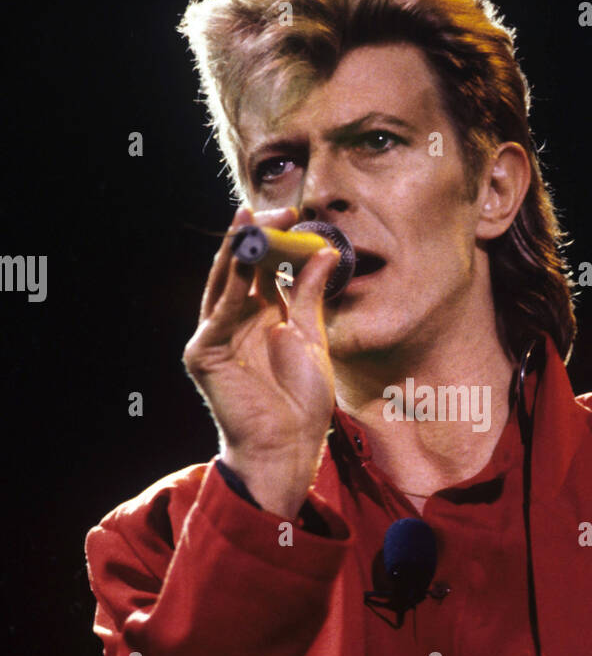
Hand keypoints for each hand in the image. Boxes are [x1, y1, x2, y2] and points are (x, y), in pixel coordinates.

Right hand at [183, 205, 339, 516]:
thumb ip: (310, 294)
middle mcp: (231, 321)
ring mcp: (213, 336)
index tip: (296, 213)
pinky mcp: (204, 354)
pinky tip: (242, 260)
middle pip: (239, 268)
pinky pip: (219, 314)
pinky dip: (231, 287)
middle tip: (276, 209)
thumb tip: (324, 252)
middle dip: (256, 237)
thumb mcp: (311, 336)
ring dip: (239, 251)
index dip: (274, 239)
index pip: (259, 266)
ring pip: (224, 283)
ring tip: (253, 220)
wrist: (288, 446)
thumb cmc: (300, 401)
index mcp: (256, 316)